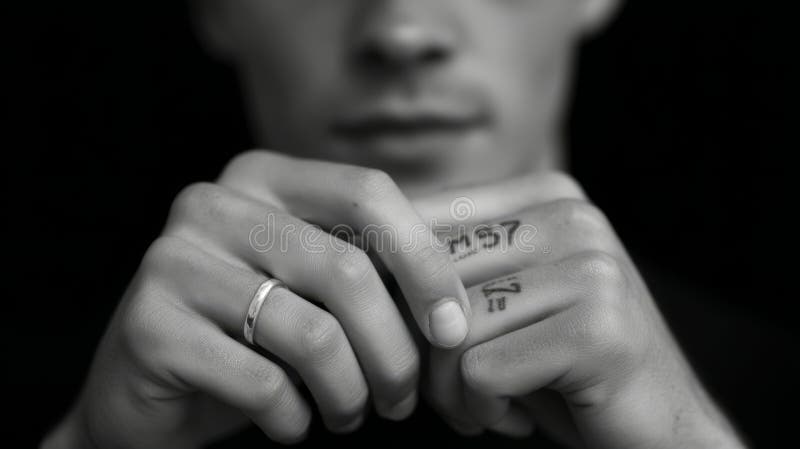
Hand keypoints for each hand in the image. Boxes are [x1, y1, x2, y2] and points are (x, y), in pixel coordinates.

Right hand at [42, 150, 469, 447]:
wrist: (149, 389)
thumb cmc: (252, 333)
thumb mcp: (314, 286)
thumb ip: (376, 267)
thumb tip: (465, 290)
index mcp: (264, 178)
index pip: (368, 194)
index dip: (425, 262)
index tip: (452, 328)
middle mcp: (214, 203)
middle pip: (348, 272)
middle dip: (395, 353)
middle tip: (401, 398)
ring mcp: (174, 259)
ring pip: (314, 335)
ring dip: (350, 393)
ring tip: (348, 413)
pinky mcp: (149, 324)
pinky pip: (263, 382)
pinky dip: (295, 419)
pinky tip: (292, 423)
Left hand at [414, 173, 744, 447]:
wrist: (659, 427)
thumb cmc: (562, 366)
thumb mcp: (503, 299)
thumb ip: (448, 264)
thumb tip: (350, 246)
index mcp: (547, 196)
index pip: (421, 219)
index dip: (389, 282)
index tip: (396, 331)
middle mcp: (573, 219)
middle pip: (429, 275)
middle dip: (421, 347)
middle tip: (452, 388)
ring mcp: (591, 269)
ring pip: (449, 327)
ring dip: (450, 387)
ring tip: (484, 405)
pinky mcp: (598, 328)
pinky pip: (481, 370)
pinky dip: (482, 409)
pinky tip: (515, 419)